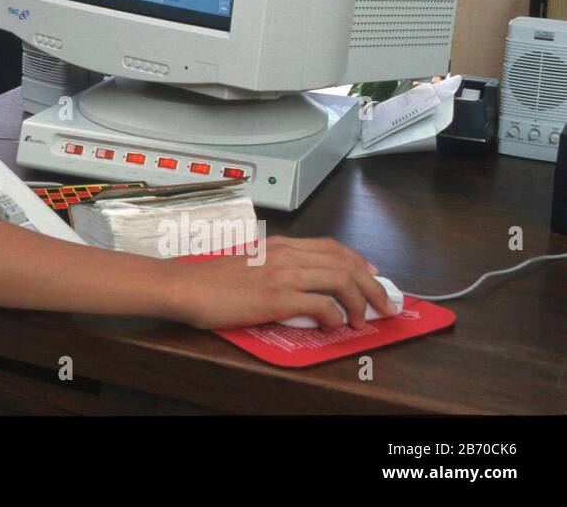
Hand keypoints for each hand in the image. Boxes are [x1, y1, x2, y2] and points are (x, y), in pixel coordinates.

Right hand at [168, 235, 393, 330]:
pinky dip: (335, 316)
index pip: (333, 247)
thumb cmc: (212, 279)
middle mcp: (286, 255)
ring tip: (363, 319)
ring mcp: (282, 274)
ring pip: (340, 280)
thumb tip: (301, 284)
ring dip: (360, 301)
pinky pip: (321, 304)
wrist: (187, 286)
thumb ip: (278, 266)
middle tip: (383, 304)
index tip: (372, 277)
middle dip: (372, 285)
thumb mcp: (251, 262)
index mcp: (281, 245)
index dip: (359, 262)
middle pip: (345, 263)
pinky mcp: (276, 297)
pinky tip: (333, 325)